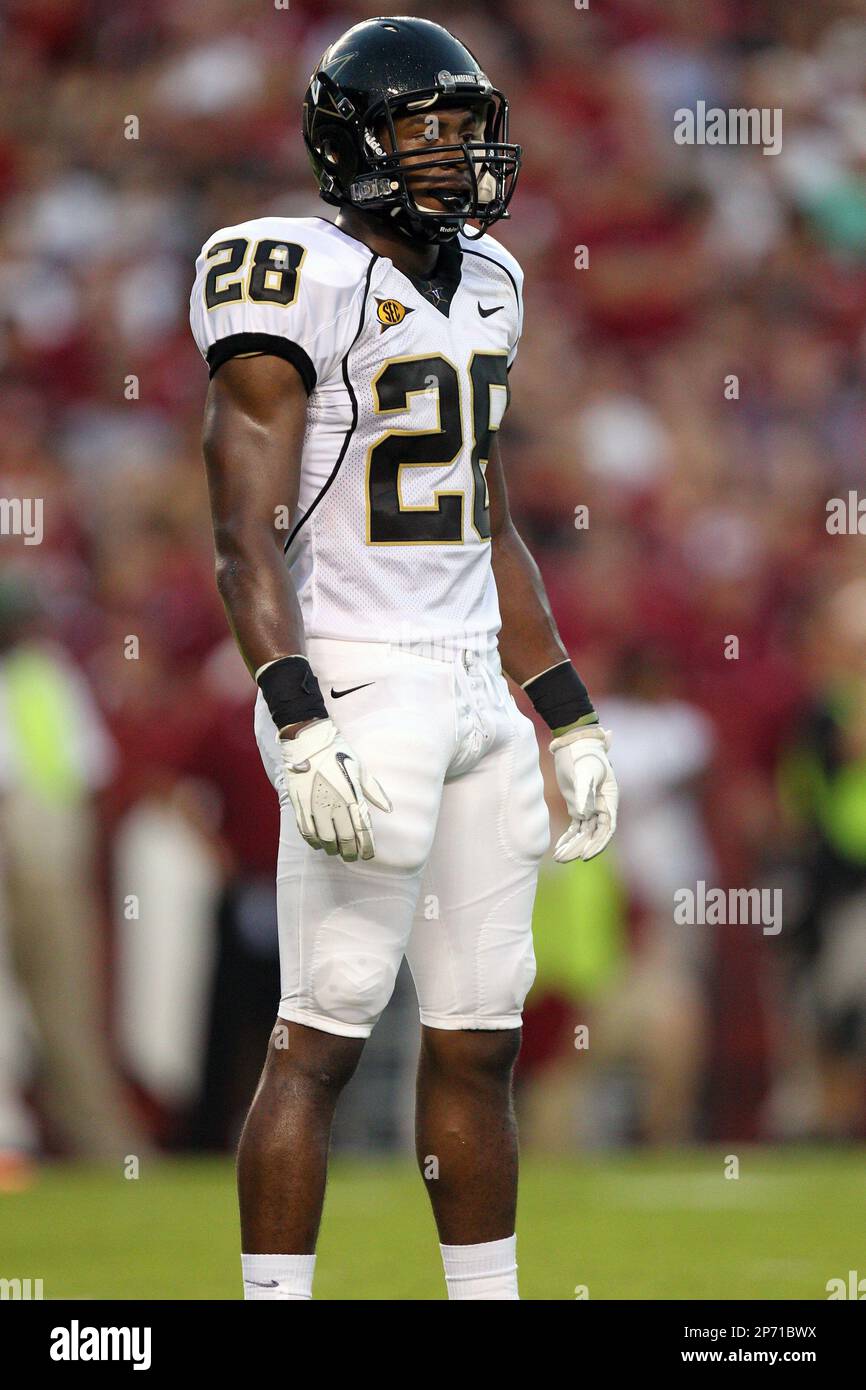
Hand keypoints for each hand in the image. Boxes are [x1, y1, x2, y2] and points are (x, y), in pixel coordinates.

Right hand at [278, 717, 390, 861]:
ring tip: (336, 851)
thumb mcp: (359, 768)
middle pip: (345, 838)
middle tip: (353, 857)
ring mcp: (315, 805)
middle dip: (350, 852)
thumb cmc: (337, 753)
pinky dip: (313, 841)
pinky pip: (306, 831)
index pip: (363, 828)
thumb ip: (374, 791)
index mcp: (351, 794)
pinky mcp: (299, 805)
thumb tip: (388, 809)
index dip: (367, 846)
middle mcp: (334, 803)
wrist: (307, 741)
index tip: (369, 854)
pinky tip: (319, 843)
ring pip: (325, 839)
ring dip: (332, 848)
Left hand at [549, 725, 617, 861]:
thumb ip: (585, 792)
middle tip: (563, 858)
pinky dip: (567, 838)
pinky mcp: (577, 806)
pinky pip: (575, 827)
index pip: (607, 828)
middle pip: (594, 834)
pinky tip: (558, 849)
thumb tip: (584, 815)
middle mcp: (602, 806)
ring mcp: (590, 808)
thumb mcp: (584, 771)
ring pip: (583, 833)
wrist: (573, 743)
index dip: (597, 843)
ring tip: (558, 857)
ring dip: (572, 846)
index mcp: (610, 799)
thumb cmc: (582, 754)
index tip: (585, 855)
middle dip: (580, 848)